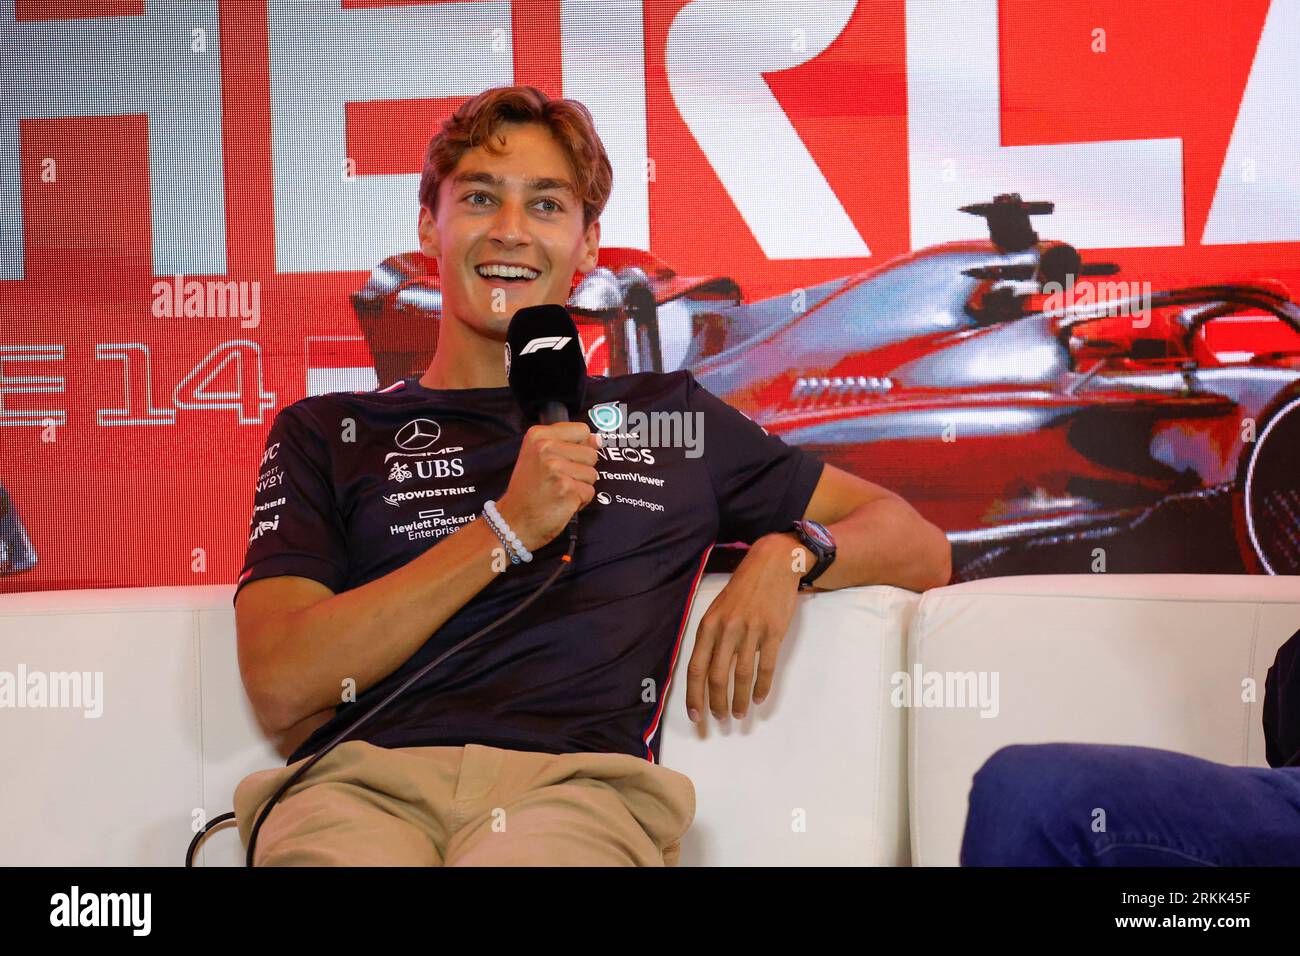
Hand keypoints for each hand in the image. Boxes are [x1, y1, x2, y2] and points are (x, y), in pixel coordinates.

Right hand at [496, 422, 601, 550]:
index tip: (565, 459)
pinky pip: (589, 492)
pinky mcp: (567, 489)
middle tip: (558, 480)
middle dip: (581, 469)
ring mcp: (557, 469)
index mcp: (538, 436)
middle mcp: (546, 449)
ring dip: (580, 486)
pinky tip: (561, 501)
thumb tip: (597, 440)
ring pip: (592, 474)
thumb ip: (567, 444)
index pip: (582, 430)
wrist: (514, 521)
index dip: (579, 447)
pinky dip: (580, 501)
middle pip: (591, 454)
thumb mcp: (537, 457)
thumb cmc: (527, 491)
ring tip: (559, 490)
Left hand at [685, 533, 805, 721]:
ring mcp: (750, 631)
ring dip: (739, 700)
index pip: (695, 668)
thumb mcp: (718, 609)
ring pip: (740, 675)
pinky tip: (758, 698)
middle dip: (716, 703)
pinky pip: (764, 666)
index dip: (693, 695)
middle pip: (716, 676)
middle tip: (720, 719)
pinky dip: (761, 687)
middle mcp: (726, 629)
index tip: (696, 715)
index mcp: (708, 625)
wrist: (772, 565)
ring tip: (739, 714)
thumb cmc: (743, 589)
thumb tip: (704, 672)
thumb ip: (711, 637)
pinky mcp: (772, 632)